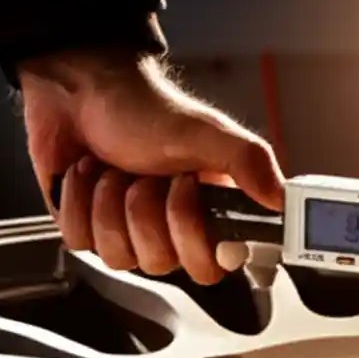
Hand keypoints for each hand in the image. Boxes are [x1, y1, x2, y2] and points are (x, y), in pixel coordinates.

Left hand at [18, 48, 283, 283]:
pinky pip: (81, 242)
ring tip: (112, 170)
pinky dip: (78, 201)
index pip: (212, 266)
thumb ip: (248, 162)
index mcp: (208, 213)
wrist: (79, 91)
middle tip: (144, 175)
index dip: (194, 238)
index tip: (184, 190)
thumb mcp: (204, 131)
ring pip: (118, 256)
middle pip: (161, 262)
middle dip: (145, 212)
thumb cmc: (143, 109)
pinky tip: (86, 173)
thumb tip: (280, 200)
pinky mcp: (87, 229)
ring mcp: (127, 233)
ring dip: (108, 205)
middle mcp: (171, 229)